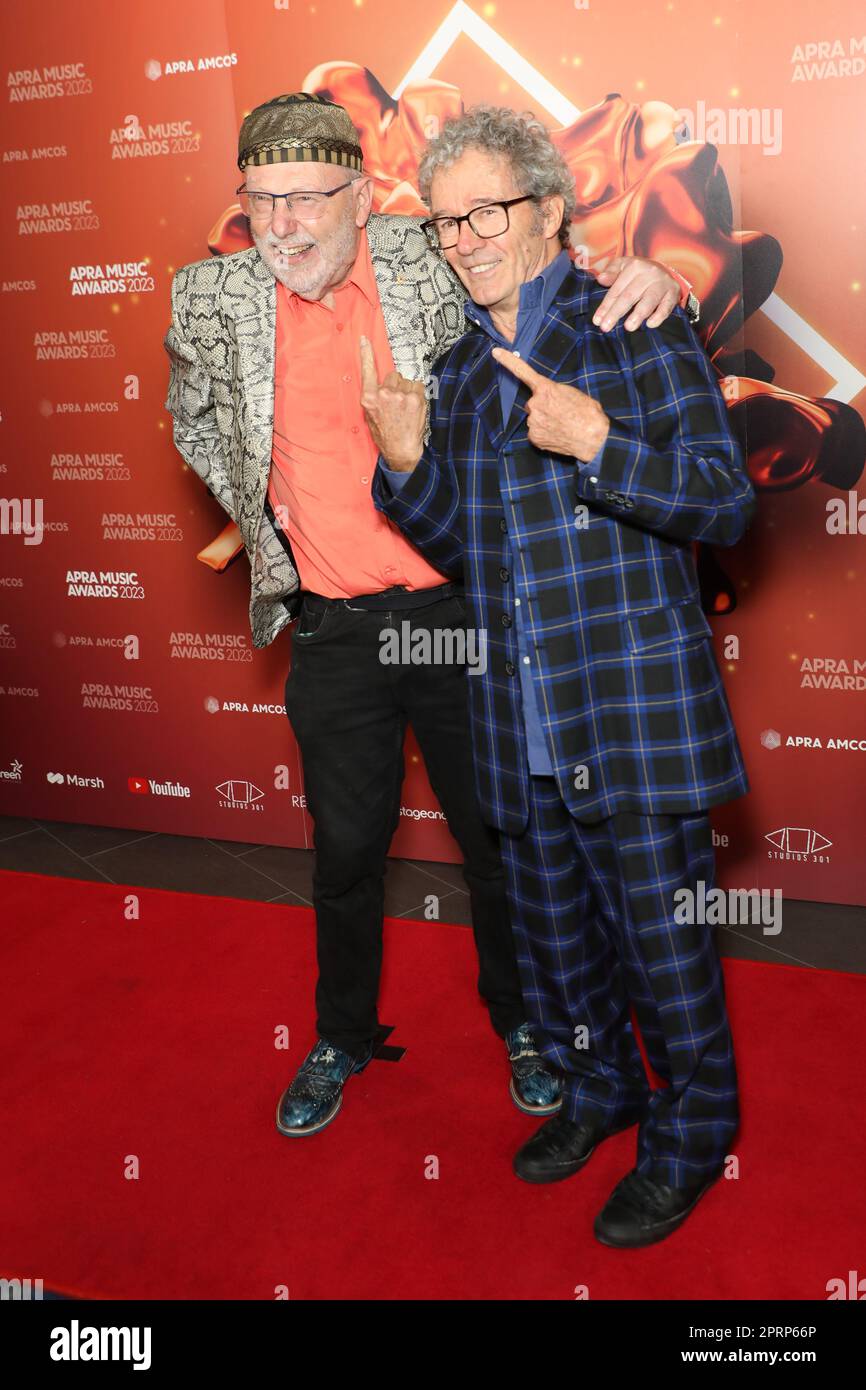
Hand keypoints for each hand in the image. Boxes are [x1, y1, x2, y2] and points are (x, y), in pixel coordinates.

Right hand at [359, 336, 425, 471]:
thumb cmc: (386, 435)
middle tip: (397, 403)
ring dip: (407, 391)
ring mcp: (400, 395)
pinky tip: (413, 408)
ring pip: (406, 381)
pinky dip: (417, 394)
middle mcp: (383, 394)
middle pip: (392, 375)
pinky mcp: (414, 398)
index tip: (365, 340)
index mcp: (369, 398)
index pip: (367, 371)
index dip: (366, 354)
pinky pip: (417, 386)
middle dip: (396, 385)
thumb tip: (378, 386)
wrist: (401, 450)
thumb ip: (373, 398)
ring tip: (405, 408)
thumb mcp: (370, 416)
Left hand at [490, 348, 608, 460]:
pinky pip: (535, 432)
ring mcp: (533, 422)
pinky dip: (544, 433)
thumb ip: (554, 391)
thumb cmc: (588, 413)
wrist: (593, 438)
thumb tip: (548, 397)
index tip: (495, 352)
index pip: (523, 371)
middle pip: (533, 403)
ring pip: (534, 418)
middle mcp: (535, 404)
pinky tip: (557, 433)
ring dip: (544, 420)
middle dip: (543, 406)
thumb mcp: (572, 393)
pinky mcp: (533, 437)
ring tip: (562, 424)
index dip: (508, 361)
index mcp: (546, 389)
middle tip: (560, 412)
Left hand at [591, 256, 679, 331]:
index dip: (606, 305)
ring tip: (628, 327)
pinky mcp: (673, 293)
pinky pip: (666, 306)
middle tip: (606, 327)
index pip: (617, 289)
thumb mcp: (623, 267)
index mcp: (634, 266)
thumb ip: (612, 273)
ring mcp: (662, 283)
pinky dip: (659, 316)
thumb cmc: (638, 273)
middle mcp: (649, 273)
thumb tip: (601, 279)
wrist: (663, 270)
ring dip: (638, 315)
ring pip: (649, 301)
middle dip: (616, 312)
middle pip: (630, 296)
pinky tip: (650, 324)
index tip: (597, 320)